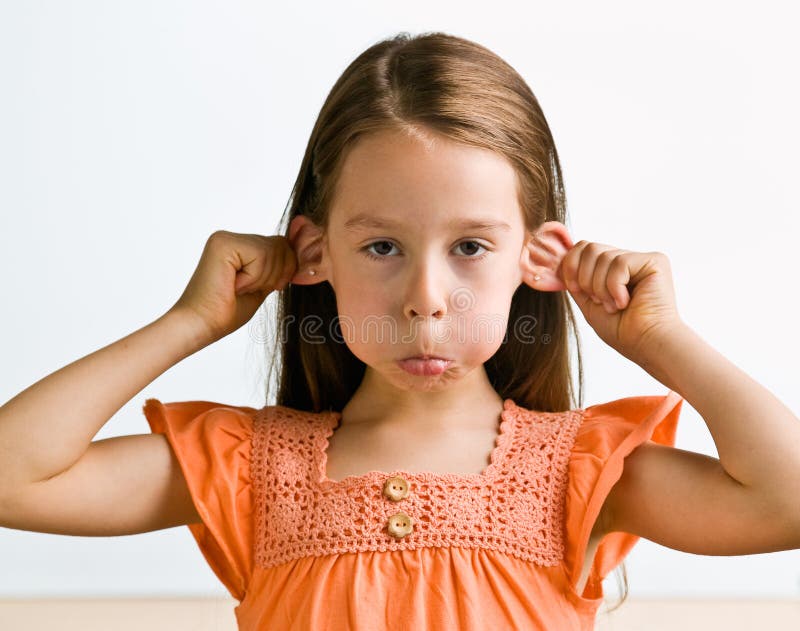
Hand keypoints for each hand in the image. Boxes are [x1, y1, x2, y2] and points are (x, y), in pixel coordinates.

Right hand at [169, 230, 298, 342]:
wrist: (200, 326)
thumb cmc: (226, 312)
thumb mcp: (263, 285)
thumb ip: (279, 266)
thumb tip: (302, 249)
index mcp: (239, 245)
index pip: (282, 245)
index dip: (285, 270)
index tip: (267, 287)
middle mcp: (231, 237)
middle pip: (281, 245)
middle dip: (276, 274)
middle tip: (249, 290)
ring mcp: (225, 238)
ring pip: (273, 251)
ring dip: (262, 279)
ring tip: (239, 288)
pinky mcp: (223, 244)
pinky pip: (261, 255)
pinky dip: (253, 277)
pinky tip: (234, 285)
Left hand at [526, 225, 683, 363]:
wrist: (644, 344)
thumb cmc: (621, 330)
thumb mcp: (588, 302)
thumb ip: (576, 280)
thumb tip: (558, 261)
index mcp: (611, 268)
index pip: (582, 248)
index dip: (571, 266)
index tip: (575, 289)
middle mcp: (627, 259)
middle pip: (589, 247)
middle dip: (585, 278)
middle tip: (598, 301)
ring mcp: (641, 259)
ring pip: (602, 256)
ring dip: (600, 288)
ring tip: (614, 306)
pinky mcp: (654, 261)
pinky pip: (619, 263)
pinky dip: (615, 287)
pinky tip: (626, 302)